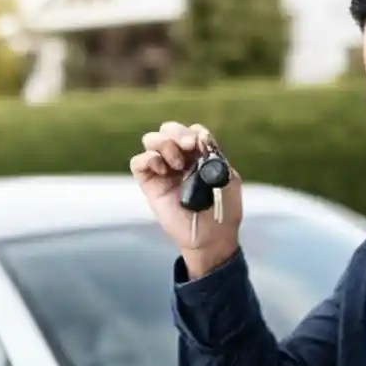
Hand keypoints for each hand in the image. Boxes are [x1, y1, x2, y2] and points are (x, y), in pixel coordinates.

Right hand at [129, 120, 242, 277]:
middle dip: (177, 132)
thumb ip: (215, 155)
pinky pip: (138, 162)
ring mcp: (164, 170)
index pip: (190, 131)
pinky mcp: (150, 184)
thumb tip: (200, 136)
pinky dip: (148, 159)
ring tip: (177, 164)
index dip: (193, 132)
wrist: (211, 236)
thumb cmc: (223, 209)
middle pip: (168, 129)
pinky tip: (163, 169)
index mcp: (199, 156)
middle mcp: (180, 159)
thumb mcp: (227, 178)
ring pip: (151, 140)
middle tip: (188, 146)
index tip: (199, 143)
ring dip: (164, 144)